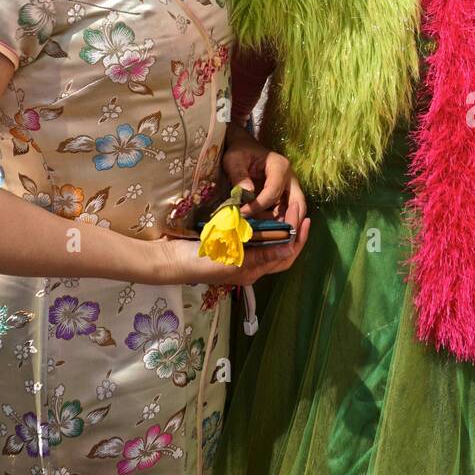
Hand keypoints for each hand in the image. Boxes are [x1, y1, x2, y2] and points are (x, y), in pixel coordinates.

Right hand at [155, 218, 310, 286]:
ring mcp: (238, 253)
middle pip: (278, 246)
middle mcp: (250, 263)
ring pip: (265, 237)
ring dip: (274, 221)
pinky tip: (258, 207)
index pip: (285, 256)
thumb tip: (290, 248)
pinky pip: (250, 232)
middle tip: (294, 205)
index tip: (303, 218)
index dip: (298, 239)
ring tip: (281, 203)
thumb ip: (262, 255)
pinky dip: (258, 220)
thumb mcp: (233, 261)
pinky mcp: (228, 242)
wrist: (171, 259)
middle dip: (289, 227)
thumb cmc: (201, 263)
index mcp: (254, 271)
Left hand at [222, 125, 306, 230]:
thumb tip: (246, 193)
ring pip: (294, 212)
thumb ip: (238, 174)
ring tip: (264, 234)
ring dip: (282, 225)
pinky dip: (278, 223)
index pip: (273, 192)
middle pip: (298, 205)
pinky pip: (286, 213)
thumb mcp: (234, 159)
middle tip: (273, 238)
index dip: (258, 206)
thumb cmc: (240, 152)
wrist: (245, 149)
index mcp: (280, 167)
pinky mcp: (285, 198)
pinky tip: (264, 230)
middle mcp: (290, 179)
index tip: (242, 214)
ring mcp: (290, 189)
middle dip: (288, 222)